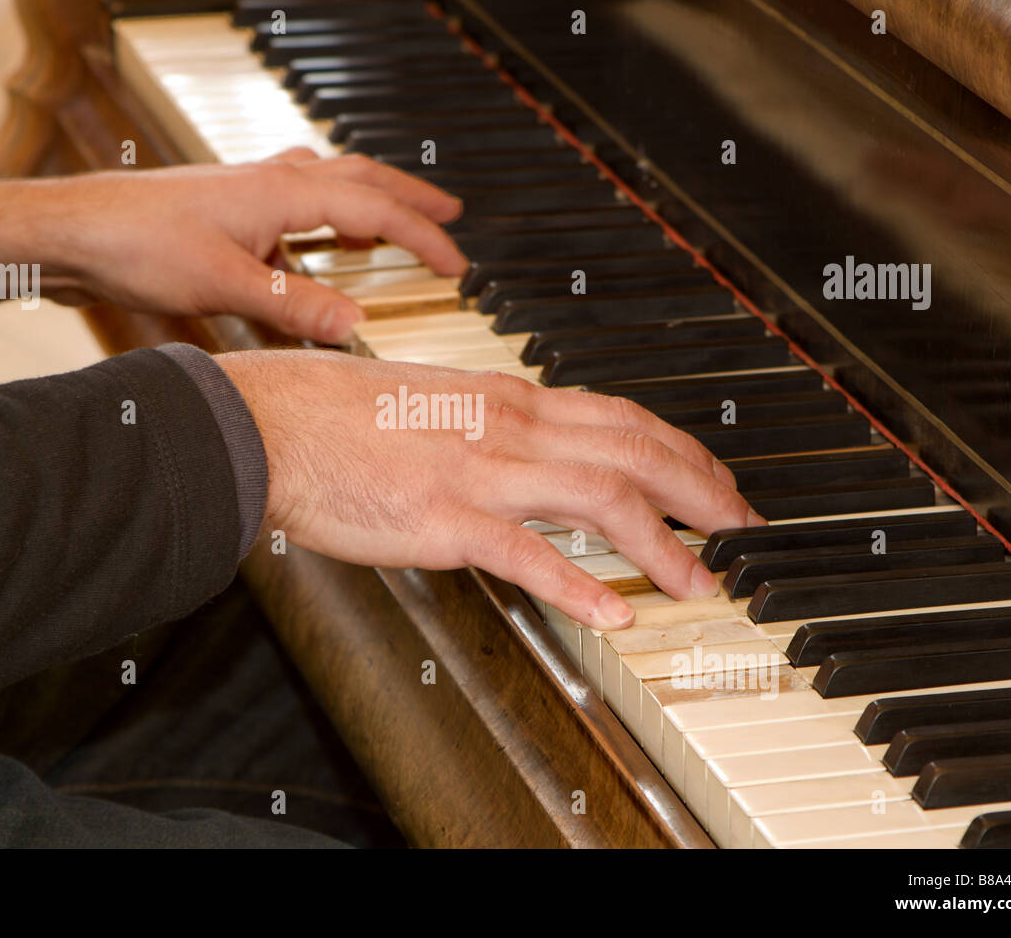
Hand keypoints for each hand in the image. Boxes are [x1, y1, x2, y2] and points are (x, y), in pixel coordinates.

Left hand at [0, 149, 465, 341]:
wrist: (72, 231)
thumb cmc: (136, 243)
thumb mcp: (224, 283)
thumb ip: (294, 306)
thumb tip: (355, 324)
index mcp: (280, 192)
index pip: (375, 208)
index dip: (422, 235)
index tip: (457, 263)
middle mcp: (270, 183)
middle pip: (360, 178)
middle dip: (410, 199)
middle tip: (450, 214)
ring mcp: (248, 193)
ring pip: (327, 185)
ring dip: (368, 202)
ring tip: (392, 227)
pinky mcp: (226, 213)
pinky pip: (292, 205)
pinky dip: (320, 219)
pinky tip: (310, 247)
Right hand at [216, 349, 762, 629]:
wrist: (269, 424)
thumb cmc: (336, 413)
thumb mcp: (429, 399)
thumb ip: (484, 420)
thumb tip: (525, 447)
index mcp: (504, 396)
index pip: (618, 415)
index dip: (679, 449)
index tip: (713, 478)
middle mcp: (507, 425)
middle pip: (632, 450)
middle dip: (701, 490)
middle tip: (742, 529)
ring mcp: (479, 470)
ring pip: (600, 498)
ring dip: (662, 543)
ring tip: (701, 580)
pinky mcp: (442, 518)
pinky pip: (526, 554)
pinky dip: (577, 586)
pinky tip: (612, 614)